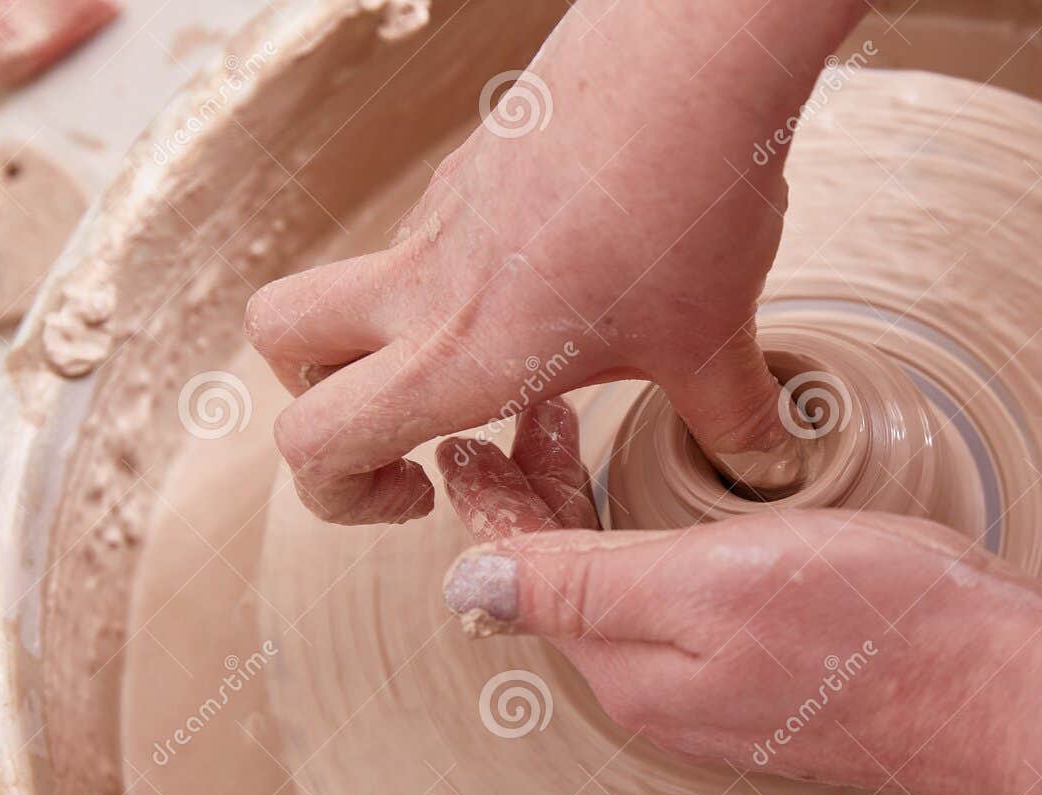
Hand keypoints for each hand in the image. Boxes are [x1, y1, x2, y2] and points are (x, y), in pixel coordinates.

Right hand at [243, 0, 868, 524]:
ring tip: (514, 354)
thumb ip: (730, 421)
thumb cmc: (691, 201)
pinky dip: (464, 275)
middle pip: (278, 339)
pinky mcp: (475, 163)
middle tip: (405, 430)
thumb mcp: (716, 345)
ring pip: (358, 277)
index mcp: (461, 353)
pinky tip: (564, 276)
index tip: (419, 494)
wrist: (695, 52)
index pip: (314, 444)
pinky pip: (433, 232)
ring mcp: (443, 212)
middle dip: (318, 397)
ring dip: (399, 332)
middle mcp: (426, 281)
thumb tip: (764, 458)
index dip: (339, 495)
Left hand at [435, 399, 1041, 794]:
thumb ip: (582, 586)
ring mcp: (713, 693)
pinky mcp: (763, 678)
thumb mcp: (708, 584)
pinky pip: (668, 610)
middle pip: (566, 586)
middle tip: (536, 414)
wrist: (997, 686)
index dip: (493, 501)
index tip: (468, 437)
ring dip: (585, 519)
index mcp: (629, 668)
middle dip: (535, 499)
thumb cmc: (869, 620)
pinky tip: (658, 518)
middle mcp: (659, 693)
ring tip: (576, 448)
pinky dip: (640, 548)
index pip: (527, 575)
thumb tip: (466, 588)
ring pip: (615, 596)